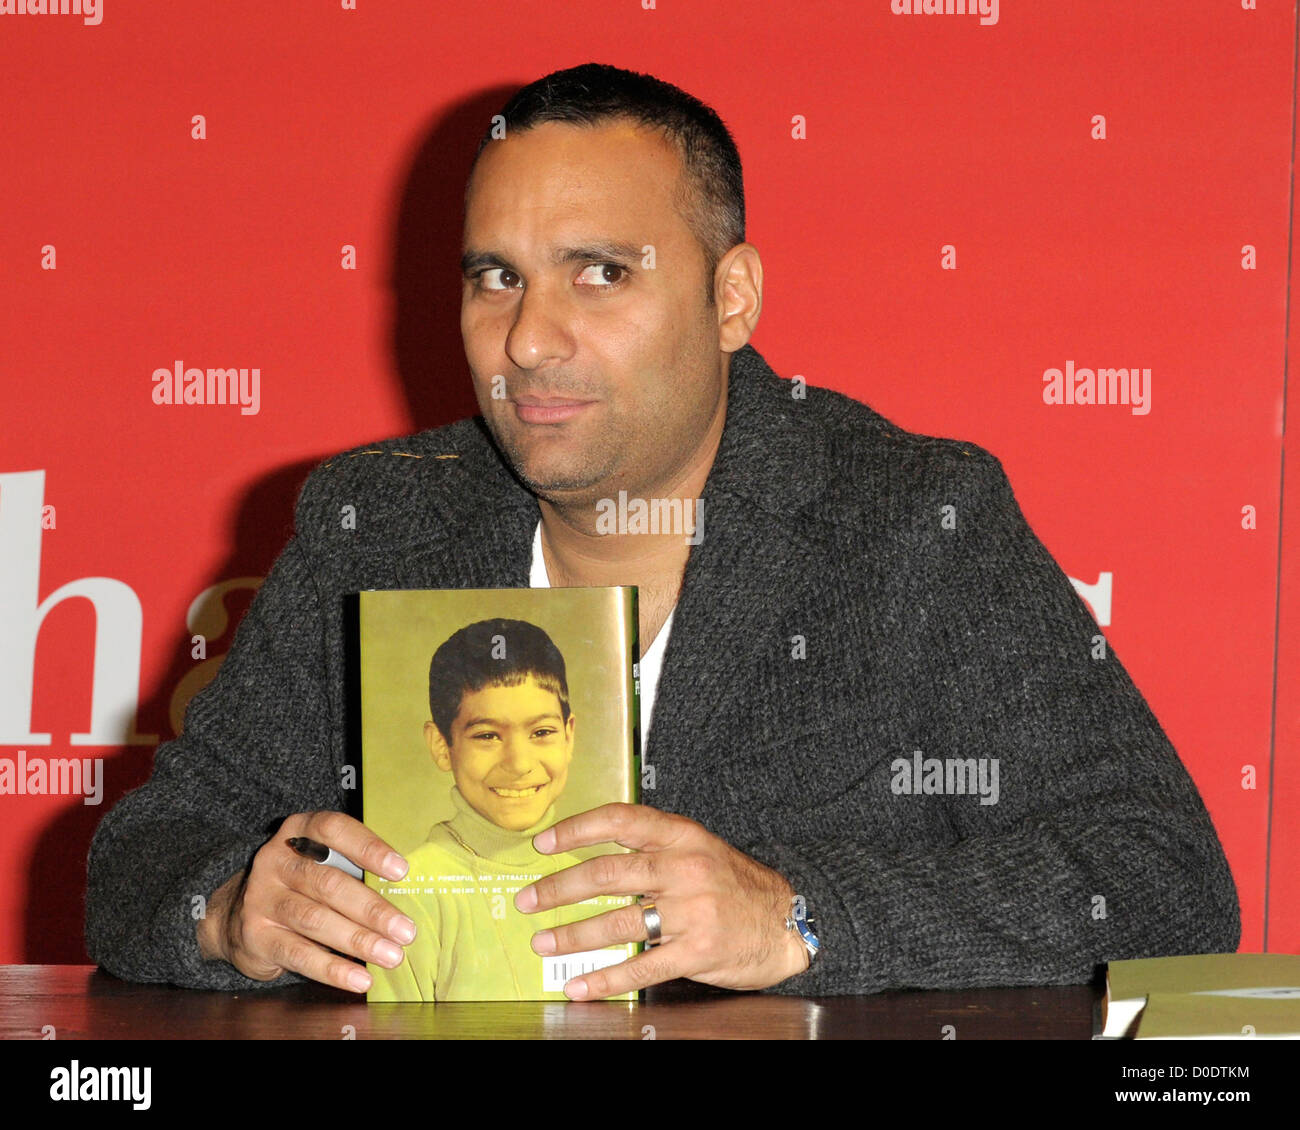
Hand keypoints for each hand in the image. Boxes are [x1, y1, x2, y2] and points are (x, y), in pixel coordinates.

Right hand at [196, 810, 414, 992]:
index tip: (401, 871)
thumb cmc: (300, 883)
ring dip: (358, 940)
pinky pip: (299, 954)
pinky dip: (333, 969)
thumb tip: (406, 891)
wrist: (234, 914)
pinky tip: (361, 979)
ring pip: (315, 920)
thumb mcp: (320, 860)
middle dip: (372, 909)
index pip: (334, 830)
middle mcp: (276, 860)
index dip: (368, 848)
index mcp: (299, 830)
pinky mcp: (256, 936)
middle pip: (328, 883)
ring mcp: (261, 898)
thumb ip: (354, 865)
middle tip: (405, 930)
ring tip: (391, 955)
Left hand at [515, 803, 809, 999]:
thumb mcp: (700, 848)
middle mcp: (684, 867)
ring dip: (572, 934)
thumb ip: (654, 846)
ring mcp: (691, 910)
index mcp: (682, 835)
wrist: (790, 920)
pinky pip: (641, 967)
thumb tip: (593, 853)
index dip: (576, 830)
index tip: (543, 843)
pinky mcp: (697, 950)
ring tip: (542, 942)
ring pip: (618, 921)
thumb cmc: (736, 885)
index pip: (620, 820)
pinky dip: (605, 979)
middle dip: (558, 888)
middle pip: (607, 873)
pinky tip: (580, 985)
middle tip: (527, 900)